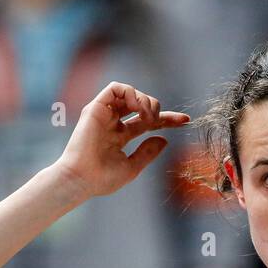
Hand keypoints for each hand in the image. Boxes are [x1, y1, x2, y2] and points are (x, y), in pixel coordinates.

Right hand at [53, 82, 189, 198]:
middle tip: (157, 121)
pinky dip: (132, 93)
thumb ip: (148, 152)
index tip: (185, 120)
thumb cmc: (102, 179)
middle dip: (157, 108)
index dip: (168, 119)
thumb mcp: (133, 166)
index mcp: (121, 136)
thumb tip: (164, 139)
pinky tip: (138, 108)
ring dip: (145, 101)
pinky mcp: (96, 108)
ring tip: (147, 116)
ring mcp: (104, 114)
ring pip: (130, 93)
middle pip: (142, 105)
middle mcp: (113, 122)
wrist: (82, 180)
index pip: (148, 122)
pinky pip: (116, 88)